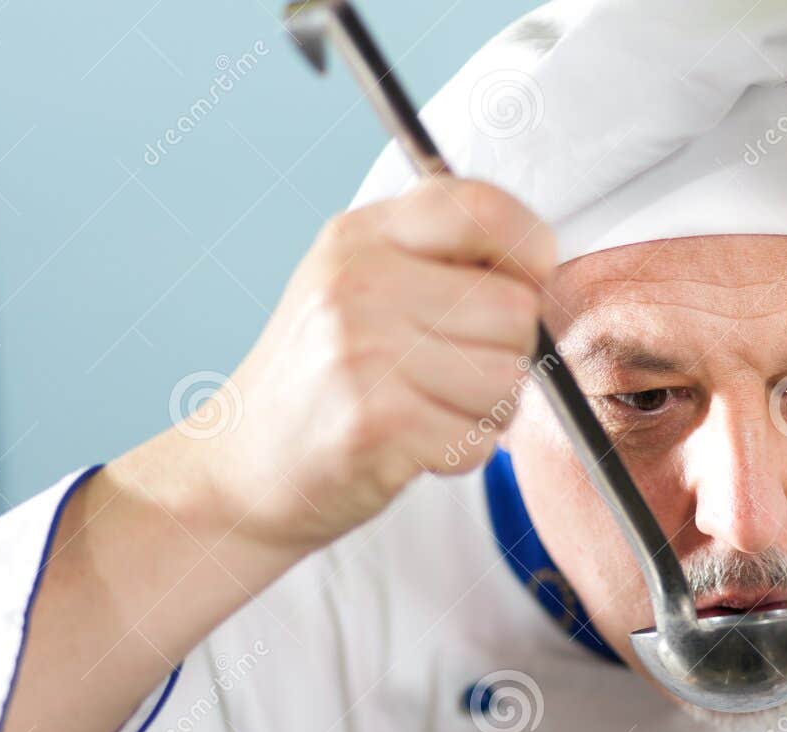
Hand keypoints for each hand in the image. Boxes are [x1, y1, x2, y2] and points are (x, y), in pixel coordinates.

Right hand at [194, 176, 554, 550]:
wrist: (241, 468)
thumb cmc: (322, 381)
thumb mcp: (359, 286)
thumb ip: (440, 261)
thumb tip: (544, 267)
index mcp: (362, 235)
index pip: (488, 209)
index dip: (529, 255)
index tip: (515, 288)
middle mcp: (360, 282)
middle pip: (518, 311)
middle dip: (505, 355)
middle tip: (451, 373)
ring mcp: (364, 351)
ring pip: (508, 381)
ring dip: (484, 412)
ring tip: (426, 409)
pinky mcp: (375, 422)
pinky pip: (478, 439)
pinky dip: (458, 454)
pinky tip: (410, 446)